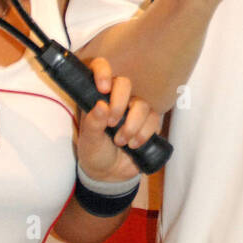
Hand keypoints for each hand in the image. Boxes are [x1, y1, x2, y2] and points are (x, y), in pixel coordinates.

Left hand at [75, 57, 162, 180]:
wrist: (110, 173)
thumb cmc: (94, 152)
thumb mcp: (88, 140)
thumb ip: (92, 123)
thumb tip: (101, 105)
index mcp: (97, 97)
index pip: (101, 68)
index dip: (103, 71)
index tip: (103, 88)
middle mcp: (116, 99)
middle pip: (125, 83)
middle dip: (120, 103)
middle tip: (112, 123)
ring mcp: (133, 110)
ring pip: (141, 104)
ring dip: (132, 125)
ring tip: (121, 141)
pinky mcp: (148, 123)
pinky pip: (154, 119)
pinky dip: (144, 133)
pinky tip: (134, 143)